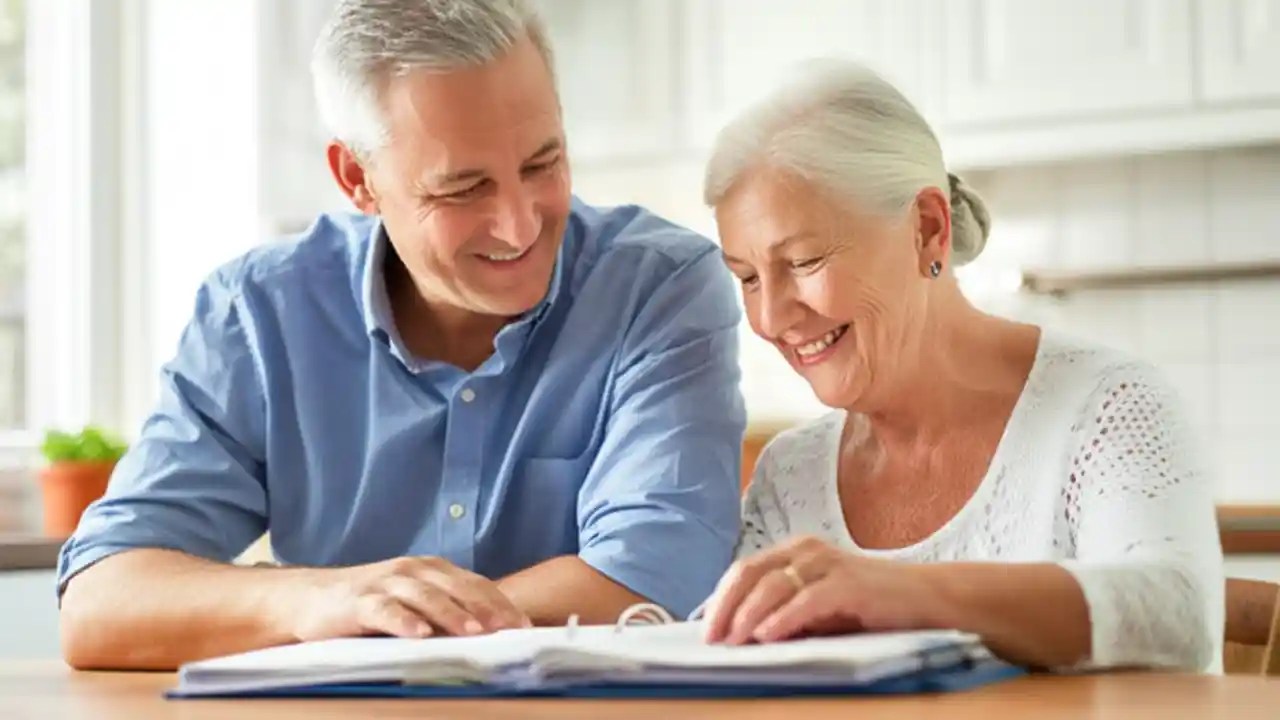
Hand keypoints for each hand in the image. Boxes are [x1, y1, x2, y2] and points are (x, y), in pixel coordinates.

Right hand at [290, 556, 531, 640]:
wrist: (310, 598)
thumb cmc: (370, 605)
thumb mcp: (414, 603)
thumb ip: (446, 613)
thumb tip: (490, 638)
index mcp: (433, 570)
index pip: (476, 585)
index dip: (502, 604)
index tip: (526, 627)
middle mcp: (413, 570)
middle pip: (458, 587)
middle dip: (487, 608)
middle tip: (511, 630)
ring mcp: (387, 582)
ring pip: (426, 596)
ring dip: (452, 614)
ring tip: (474, 632)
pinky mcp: (359, 601)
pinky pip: (386, 610)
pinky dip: (405, 621)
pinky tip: (420, 635)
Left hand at [703, 536, 938, 644]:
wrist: (925, 599)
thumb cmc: (867, 607)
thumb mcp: (816, 609)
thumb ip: (783, 613)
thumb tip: (738, 635)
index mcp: (794, 553)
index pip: (744, 570)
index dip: (719, 599)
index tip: (704, 629)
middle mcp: (806, 551)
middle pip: (750, 573)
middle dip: (725, 607)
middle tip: (712, 639)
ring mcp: (828, 564)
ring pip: (773, 585)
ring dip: (747, 615)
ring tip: (733, 641)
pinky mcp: (849, 583)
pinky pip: (807, 599)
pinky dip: (783, 618)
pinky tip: (767, 635)